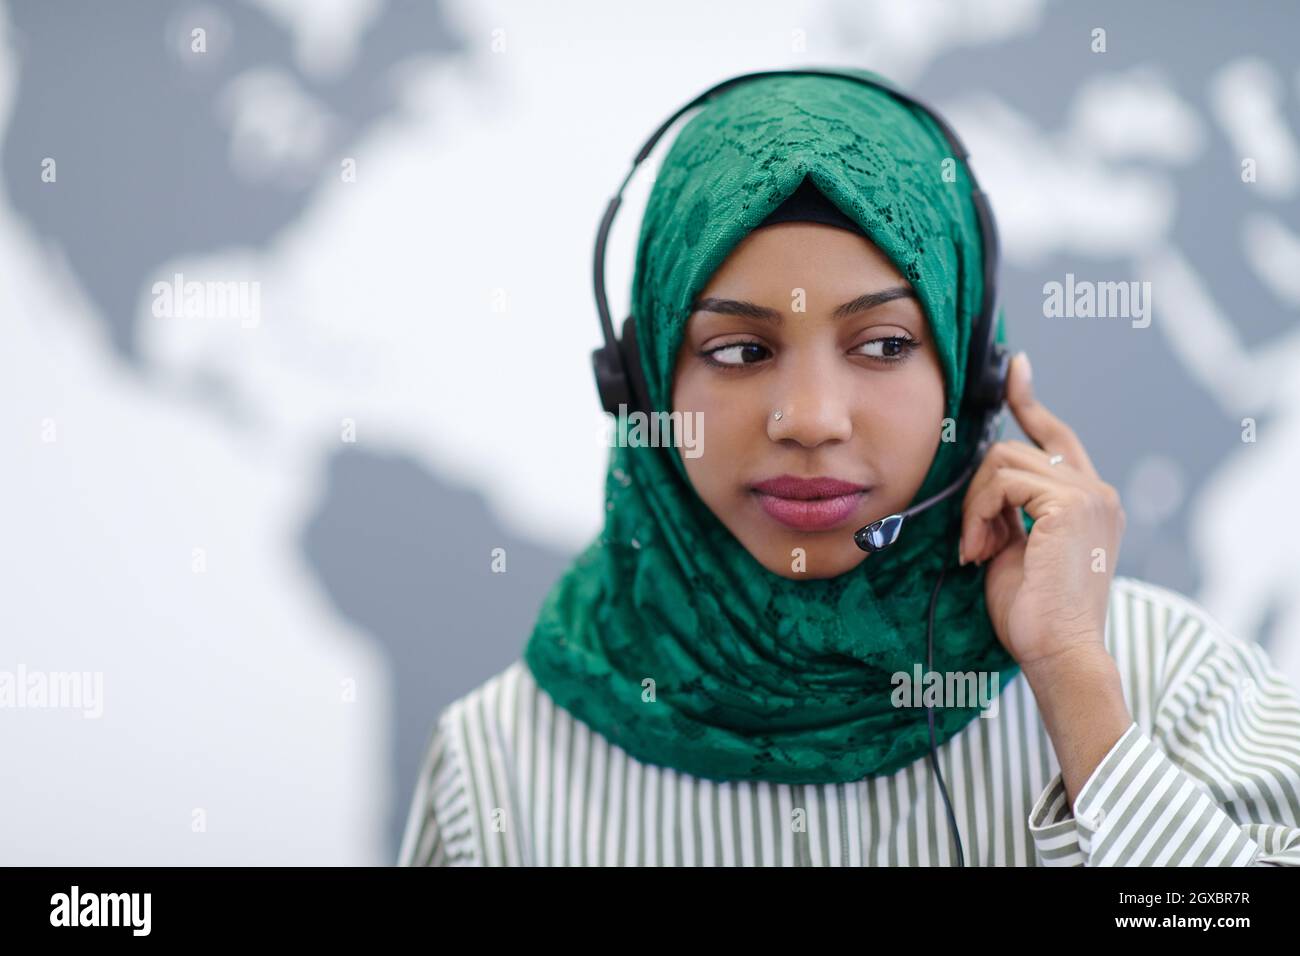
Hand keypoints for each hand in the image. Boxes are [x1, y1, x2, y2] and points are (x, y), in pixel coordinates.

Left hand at [958, 352, 1126, 670]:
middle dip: (979, 491)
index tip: (1015, 369)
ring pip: (1002, 462)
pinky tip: (980, 548)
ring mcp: (1088, 494)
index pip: (1056, 437)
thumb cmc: (1033, 612)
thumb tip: (986, 479)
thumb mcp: (1017, 546)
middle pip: (1014, 450)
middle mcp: (1096, 491)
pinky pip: (1002, 481)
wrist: (1057, 652)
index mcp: (1089, 502)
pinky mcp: (1071, 503)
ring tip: (977, 549)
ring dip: (976, 506)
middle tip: (974, 541)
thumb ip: (1012, 508)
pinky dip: (979, 512)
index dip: (1030, 402)